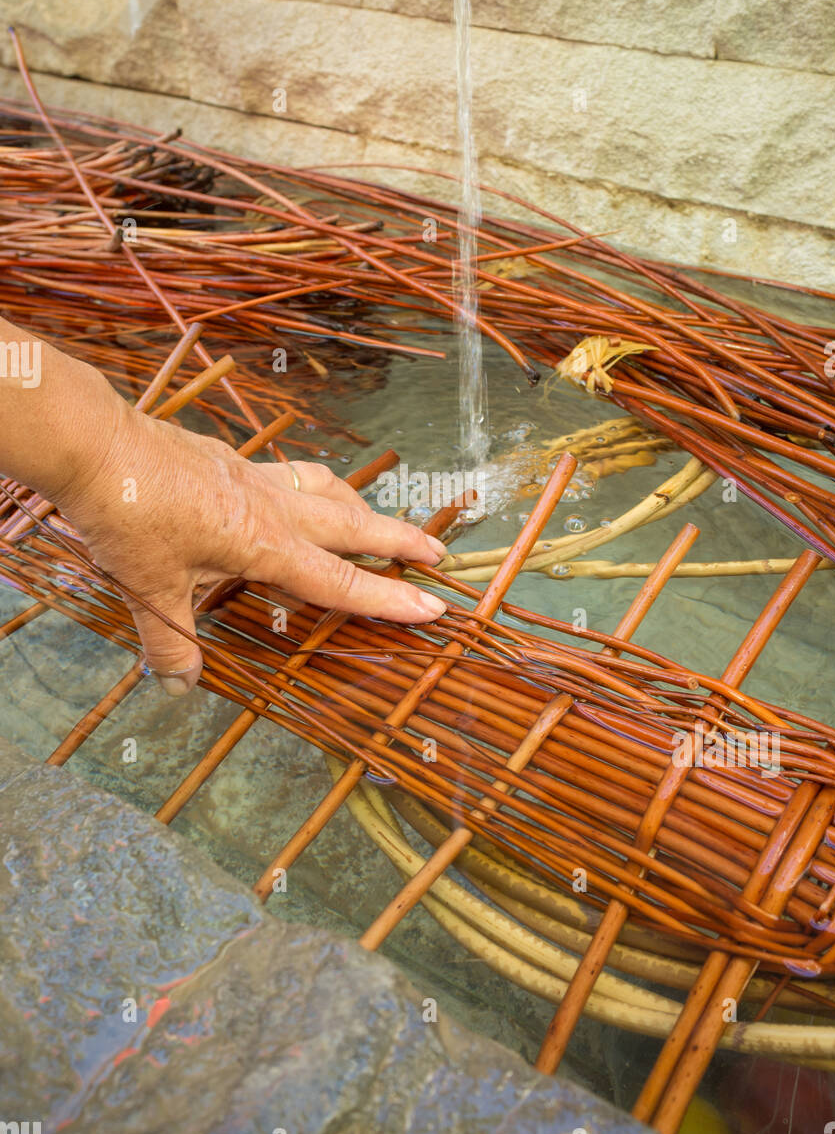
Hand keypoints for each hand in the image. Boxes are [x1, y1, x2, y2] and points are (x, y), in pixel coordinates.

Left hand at [56, 408, 447, 694]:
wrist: (99, 447)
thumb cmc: (129, 518)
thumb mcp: (150, 590)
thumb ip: (171, 642)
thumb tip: (178, 686)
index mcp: (265, 544)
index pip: (341, 581)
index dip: (388, 600)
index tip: (432, 607)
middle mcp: (272, 508)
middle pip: (353, 525)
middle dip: (399, 541)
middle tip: (437, 553)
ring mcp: (255, 478)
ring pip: (327, 490)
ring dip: (360, 507)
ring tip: (377, 520)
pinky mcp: (233, 461)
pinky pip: (290, 474)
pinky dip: (314, 486)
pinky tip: (299, 493)